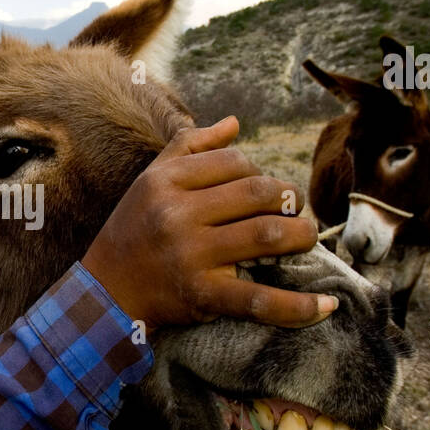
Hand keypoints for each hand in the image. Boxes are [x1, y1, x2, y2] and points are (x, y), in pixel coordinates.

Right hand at [80, 116, 337, 332]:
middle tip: (296, 212)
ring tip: (307, 238)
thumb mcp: (149, 181)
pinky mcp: (201, 295)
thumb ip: (189, 146)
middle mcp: (177, 214)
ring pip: (267, 235)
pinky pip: (258, 299)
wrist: (103, 294)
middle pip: (258, 193)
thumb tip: (235, 122)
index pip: (234, 162)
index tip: (265, 191)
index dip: (260, 172)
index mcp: (165, 181)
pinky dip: (297, 307)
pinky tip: (326, 307)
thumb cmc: (132, 232)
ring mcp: (190, 255)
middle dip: (290, 200)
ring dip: (301, 235)